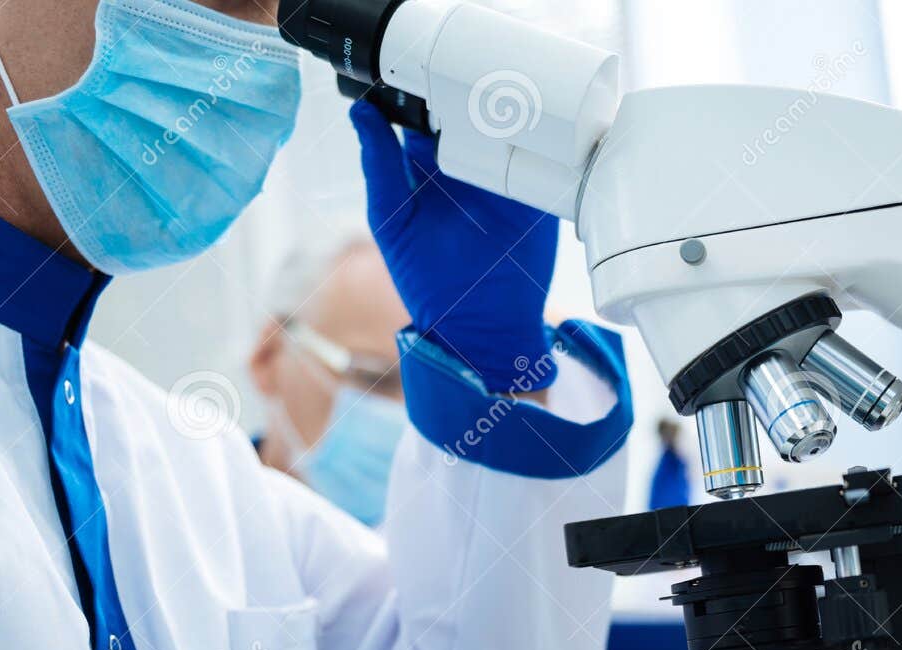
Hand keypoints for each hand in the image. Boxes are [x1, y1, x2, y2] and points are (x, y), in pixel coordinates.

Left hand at [352, 101, 558, 392]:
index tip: (422, 70)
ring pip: (507, 128)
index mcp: (428, 166)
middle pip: (470, 112)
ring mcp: (505, 178)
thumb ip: (380, 166)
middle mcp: (467, 167)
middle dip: (469, 94)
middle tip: (467, 80)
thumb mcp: (393, 219)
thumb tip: (360, 112)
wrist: (482, 326)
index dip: (425, 90)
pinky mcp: (537, 194)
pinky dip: (540, 137)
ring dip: (506, 111)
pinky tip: (531, 123)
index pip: (426, 111)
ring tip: (499, 97)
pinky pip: (541, 155)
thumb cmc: (428, 280)